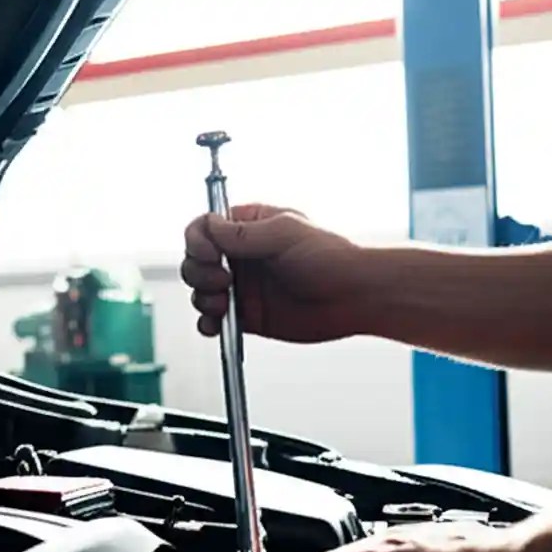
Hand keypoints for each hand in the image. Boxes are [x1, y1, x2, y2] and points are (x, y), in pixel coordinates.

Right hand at [180, 204, 370, 341]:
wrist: (356, 298)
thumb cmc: (333, 259)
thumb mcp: (286, 234)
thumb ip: (243, 233)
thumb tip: (210, 227)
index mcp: (249, 228)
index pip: (204, 228)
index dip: (198, 241)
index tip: (211, 254)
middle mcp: (242, 256)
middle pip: (196, 260)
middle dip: (199, 272)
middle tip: (224, 281)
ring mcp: (243, 287)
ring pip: (201, 291)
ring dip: (203, 298)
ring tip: (224, 303)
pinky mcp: (248, 316)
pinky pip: (215, 320)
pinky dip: (208, 324)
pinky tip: (217, 324)